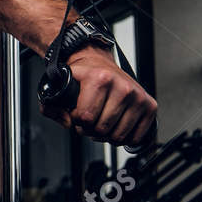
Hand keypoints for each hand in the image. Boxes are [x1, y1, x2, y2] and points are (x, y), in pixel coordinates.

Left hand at [41, 46, 157, 146]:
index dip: (77, 121)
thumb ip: (52, 107)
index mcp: (100, 79)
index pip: (86, 117)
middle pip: (102, 129)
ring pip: (118, 136)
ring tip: (100, 123)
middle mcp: (123, 87)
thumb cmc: (83, 76)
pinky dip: (123, 138)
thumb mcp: (60, 85)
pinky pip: (136, 137)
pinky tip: (114, 127)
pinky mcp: (150, 106)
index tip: (77, 114)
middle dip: (90, 129)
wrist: (98, 63)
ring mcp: (138, 97)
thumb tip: (67, 123)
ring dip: (105, 136)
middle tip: (88, 120)